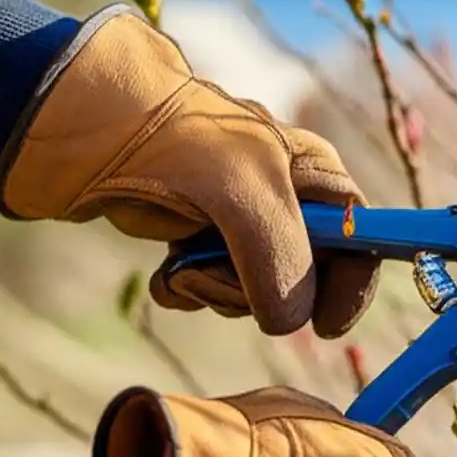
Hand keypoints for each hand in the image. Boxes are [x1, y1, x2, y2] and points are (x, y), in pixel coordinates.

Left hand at [0, 6, 376, 336]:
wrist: (92, 129)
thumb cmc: (182, 143)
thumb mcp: (249, 195)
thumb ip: (283, 262)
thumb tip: (290, 323)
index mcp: (316, 177)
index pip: (364, 240)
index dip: (352, 287)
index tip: (326, 327)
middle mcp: (286, 201)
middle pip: (308, 277)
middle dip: (266, 293)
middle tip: (227, 278)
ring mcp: (240, 221)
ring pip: (256, 291)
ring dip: (218, 290)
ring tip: (185, 262)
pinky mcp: (198, 238)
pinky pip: (211, 288)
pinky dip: (188, 289)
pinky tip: (168, 270)